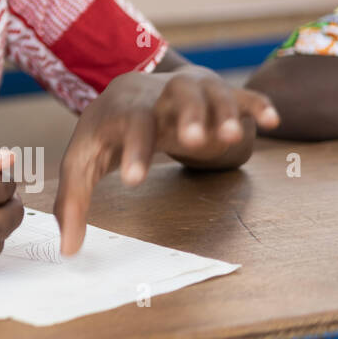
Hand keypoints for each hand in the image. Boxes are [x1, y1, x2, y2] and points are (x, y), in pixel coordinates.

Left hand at [54, 66, 279, 255]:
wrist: (136, 88)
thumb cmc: (108, 134)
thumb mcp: (84, 162)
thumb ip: (73, 203)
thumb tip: (66, 250)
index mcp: (121, 111)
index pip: (125, 126)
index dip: (131, 151)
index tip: (133, 182)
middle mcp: (157, 97)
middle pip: (172, 96)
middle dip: (184, 115)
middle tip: (191, 140)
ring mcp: (189, 93)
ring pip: (209, 92)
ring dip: (222, 111)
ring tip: (228, 137)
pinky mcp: (217, 97)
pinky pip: (241, 96)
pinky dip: (256, 105)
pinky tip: (271, 122)